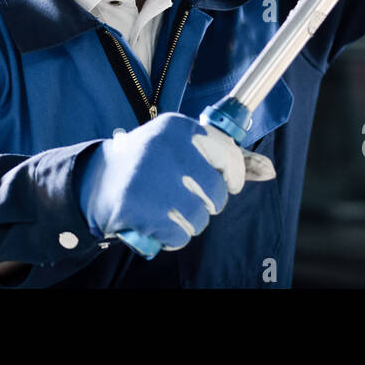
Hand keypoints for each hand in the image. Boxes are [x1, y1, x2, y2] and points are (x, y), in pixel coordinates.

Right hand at [77, 112, 275, 251]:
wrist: (94, 181)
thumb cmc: (147, 163)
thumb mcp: (180, 147)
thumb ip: (222, 158)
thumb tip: (270, 170)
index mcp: (177, 127)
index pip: (228, 154)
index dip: (233, 176)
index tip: (229, 184)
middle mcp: (165, 148)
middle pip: (215, 193)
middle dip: (206, 203)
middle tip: (185, 197)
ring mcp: (151, 178)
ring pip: (199, 218)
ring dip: (188, 222)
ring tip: (166, 209)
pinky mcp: (138, 208)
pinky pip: (179, 236)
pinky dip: (171, 237)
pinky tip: (155, 222)